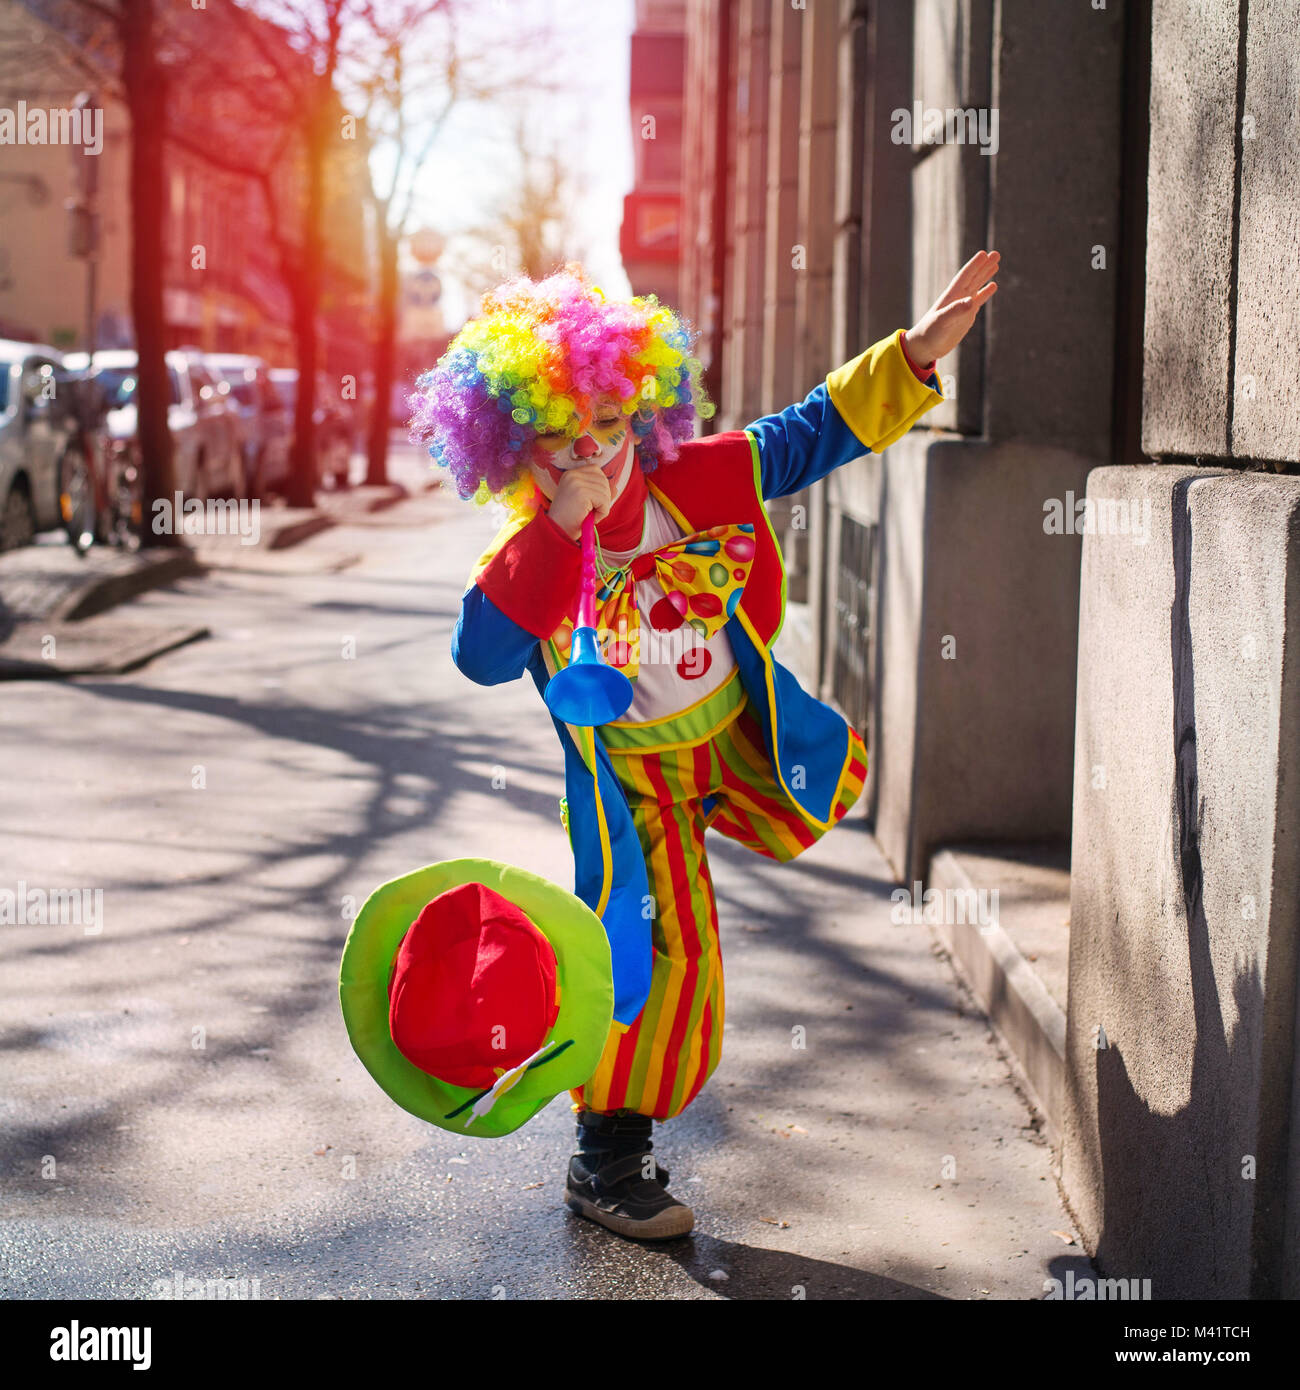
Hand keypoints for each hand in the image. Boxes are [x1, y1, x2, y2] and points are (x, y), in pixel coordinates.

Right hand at [546, 463, 611, 540]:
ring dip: (603, 507)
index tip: (591, 502)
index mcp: (571, 474)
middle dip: (603, 498)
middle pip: (603, 480)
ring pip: (605, 492)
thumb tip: (616, 488)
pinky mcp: (582, 492)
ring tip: (590, 516)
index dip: (600, 487)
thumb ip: (599, 492)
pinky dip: (602, 513)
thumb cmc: (570, 520)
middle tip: (591, 512)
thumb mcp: (586, 502)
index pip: (596, 471)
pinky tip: (591, 518)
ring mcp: (576, 482)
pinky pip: (604, 501)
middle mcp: (572, 474)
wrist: (557, 532)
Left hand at [903, 249, 999, 365]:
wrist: (924, 347)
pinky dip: (985, 293)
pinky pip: (978, 300)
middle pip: (973, 277)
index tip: (984, 253)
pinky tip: (993, 285)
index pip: (965, 276)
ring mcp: (962, 307)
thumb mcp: (941, 322)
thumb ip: (955, 311)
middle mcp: (957, 298)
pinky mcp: (966, 316)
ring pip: (976, 286)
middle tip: (996, 254)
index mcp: (951, 296)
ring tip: (996, 264)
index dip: (974, 265)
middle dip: (984, 266)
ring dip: (985, 275)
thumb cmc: (929, 333)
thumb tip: (971, 301)